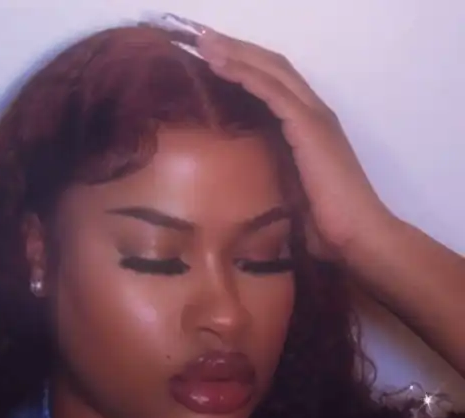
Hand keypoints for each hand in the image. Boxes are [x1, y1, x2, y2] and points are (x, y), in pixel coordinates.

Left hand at [196, 26, 394, 259]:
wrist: (357, 236)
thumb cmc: (325, 228)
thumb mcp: (289, 196)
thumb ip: (270, 181)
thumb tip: (239, 192)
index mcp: (310, 128)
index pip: (275, 83)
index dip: (245, 66)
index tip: (211, 59)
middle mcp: (314, 113)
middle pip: (272, 67)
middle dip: (236, 49)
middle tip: (201, 38)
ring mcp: (314, 118)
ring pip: (271, 72)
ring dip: (236, 54)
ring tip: (204, 42)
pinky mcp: (310, 128)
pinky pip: (273, 92)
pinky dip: (246, 75)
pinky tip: (222, 66)